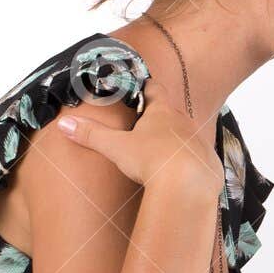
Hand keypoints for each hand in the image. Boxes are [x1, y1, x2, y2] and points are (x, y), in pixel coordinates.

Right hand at [55, 96, 222, 196]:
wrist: (190, 186)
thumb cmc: (154, 161)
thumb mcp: (117, 147)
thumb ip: (92, 135)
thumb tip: (65, 124)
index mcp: (163, 112)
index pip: (155, 90)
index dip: (148, 87)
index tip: (142, 86)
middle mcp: (185, 122)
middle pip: (172, 112)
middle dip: (160, 116)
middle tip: (146, 122)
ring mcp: (199, 142)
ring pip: (186, 134)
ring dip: (176, 139)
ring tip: (162, 148)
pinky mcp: (209, 162)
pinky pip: (198, 157)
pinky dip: (189, 161)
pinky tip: (181, 171)